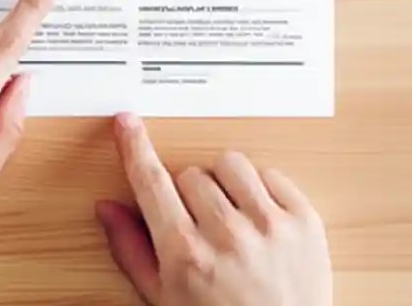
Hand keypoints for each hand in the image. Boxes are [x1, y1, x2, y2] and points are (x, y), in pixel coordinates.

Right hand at [96, 114, 331, 305]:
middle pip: (190, 173)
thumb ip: (132, 250)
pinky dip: (260, 191)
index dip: (135, 148)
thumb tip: (107, 209)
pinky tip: (258, 221)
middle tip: (199, 225)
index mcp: (186, 256)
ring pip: (230, 164)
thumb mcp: (164, 299)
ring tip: (230, 217)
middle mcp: (227, 236)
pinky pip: (270, 174)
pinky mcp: (304, 221)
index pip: (151, 183)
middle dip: (188, 193)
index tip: (127, 124)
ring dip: (223, 184)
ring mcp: (269, 226)